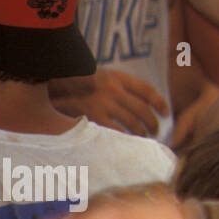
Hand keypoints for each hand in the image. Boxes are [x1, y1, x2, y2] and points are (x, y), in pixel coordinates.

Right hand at [50, 68, 169, 136]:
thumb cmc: (80, 84)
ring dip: (141, 132)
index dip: (159, 102)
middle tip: (155, 131)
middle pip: (142, 109)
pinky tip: (127, 142)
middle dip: (152, 122)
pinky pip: (116, 131)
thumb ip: (121, 86)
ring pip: (132, 122)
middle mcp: (113, 89)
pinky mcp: (93, 116)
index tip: (165, 113)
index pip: (147, 90)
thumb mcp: (102, 77)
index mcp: (118, 77)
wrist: (53, 85)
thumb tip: (145, 104)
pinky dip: (124, 138)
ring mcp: (103, 102)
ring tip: (143, 137)